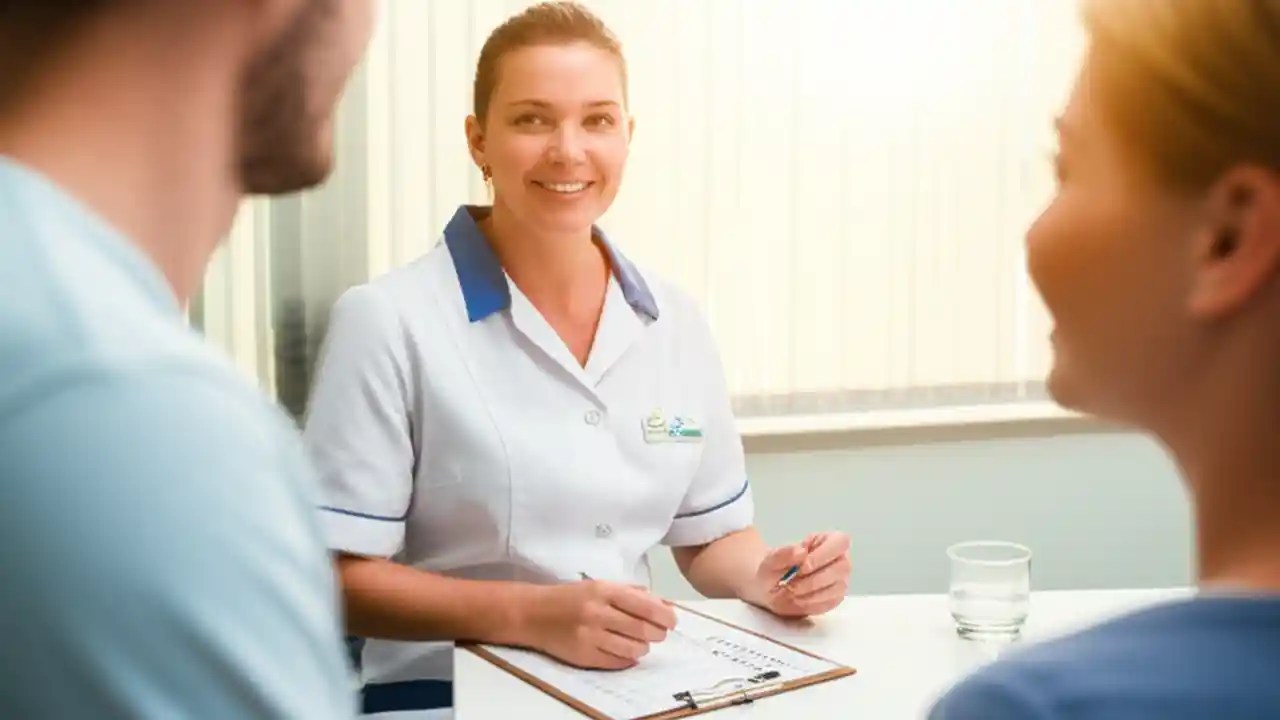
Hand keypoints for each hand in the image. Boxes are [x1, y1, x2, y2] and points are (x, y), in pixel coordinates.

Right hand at [523, 580, 676, 669]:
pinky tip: (627, 652)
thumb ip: (631, 593)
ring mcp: (590, 636)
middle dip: (657, 633)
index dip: (664, 615)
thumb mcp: (600, 586)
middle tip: (660, 633)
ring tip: (642, 643)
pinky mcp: (583, 655)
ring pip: (632, 648)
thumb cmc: (571, 597)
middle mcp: (597, 612)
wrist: (533, 614)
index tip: (672, 621)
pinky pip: (617, 661)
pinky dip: (628, 658)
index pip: (644, 605)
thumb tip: (664, 604)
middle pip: (641, 629)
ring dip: (644, 647)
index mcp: (604, 591)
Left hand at [753, 532, 850, 617]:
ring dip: (810, 592)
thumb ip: (783, 553)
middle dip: (814, 578)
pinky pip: (830, 603)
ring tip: (791, 591)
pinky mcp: (836, 598)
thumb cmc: (775, 568)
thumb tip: (801, 552)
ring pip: (837, 587)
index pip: (840, 542)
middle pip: (842, 567)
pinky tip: (796, 600)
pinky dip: (810, 603)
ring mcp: (841, 580)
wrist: (769, 587)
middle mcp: (840, 559)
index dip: (823, 555)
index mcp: (829, 540)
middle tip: (792, 583)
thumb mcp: (771, 558)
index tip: (803, 566)